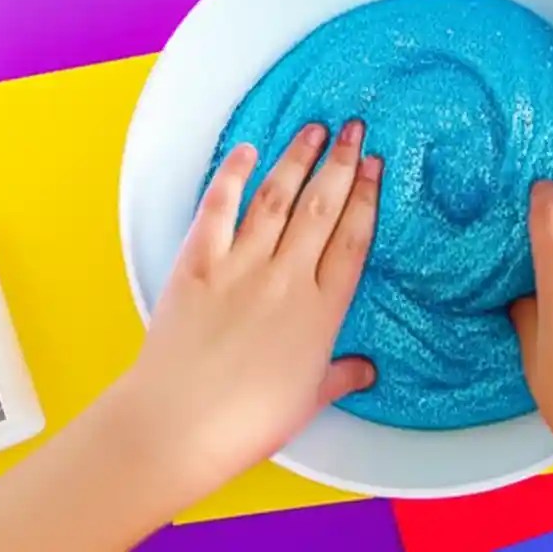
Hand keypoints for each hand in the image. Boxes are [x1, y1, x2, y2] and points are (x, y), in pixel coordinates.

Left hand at [117, 121, 380, 500]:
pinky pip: (218, 208)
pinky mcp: (197, 264)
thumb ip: (340, 375)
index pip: (352, 239)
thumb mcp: (307, 399)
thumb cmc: (246, 421)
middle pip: (322, 207)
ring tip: (313, 129)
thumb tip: (366, 370)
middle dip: (340, 163)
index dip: (366, 198)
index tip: (374, 167)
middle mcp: (286, 278)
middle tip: (354, 129)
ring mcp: (241, 266)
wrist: (178, 424)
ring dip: (297, 159)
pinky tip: (245, 151)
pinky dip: (231, 175)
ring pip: (277, 198)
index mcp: (321, 311)